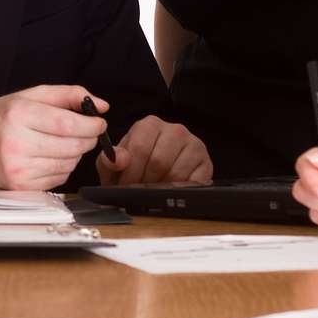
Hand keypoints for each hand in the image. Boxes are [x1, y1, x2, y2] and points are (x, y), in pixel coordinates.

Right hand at [0, 85, 107, 190]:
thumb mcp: (29, 96)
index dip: (91, 125)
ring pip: (69, 164)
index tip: (99, 122)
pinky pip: (59, 178)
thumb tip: (102, 105)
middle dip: (87, 139)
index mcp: (18, 114)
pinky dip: (62, 167)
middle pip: (72, 146)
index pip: (67, 123)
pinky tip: (49, 157)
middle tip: (86, 132)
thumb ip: (67, 95)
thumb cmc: (0, 118)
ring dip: (74, 153)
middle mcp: (16, 143)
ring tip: (61, 143)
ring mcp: (17, 168)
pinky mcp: (20, 186)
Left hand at [95, 116, 211, 184]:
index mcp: (150, 125)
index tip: (125, 186)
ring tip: (153, 191)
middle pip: (158, 162)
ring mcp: (193, 145)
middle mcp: (175, 130)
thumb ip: (111, 160)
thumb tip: (118, 159)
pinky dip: (180, 191)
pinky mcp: (206, 162)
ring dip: (162, 188)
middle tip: (139, 192)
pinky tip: (171, 190)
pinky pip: (193, 182)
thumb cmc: (137, 164)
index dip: (130, 173)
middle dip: (145, 182)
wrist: (159, 171)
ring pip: (176, 173)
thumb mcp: (117, 163)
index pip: (140, 148)